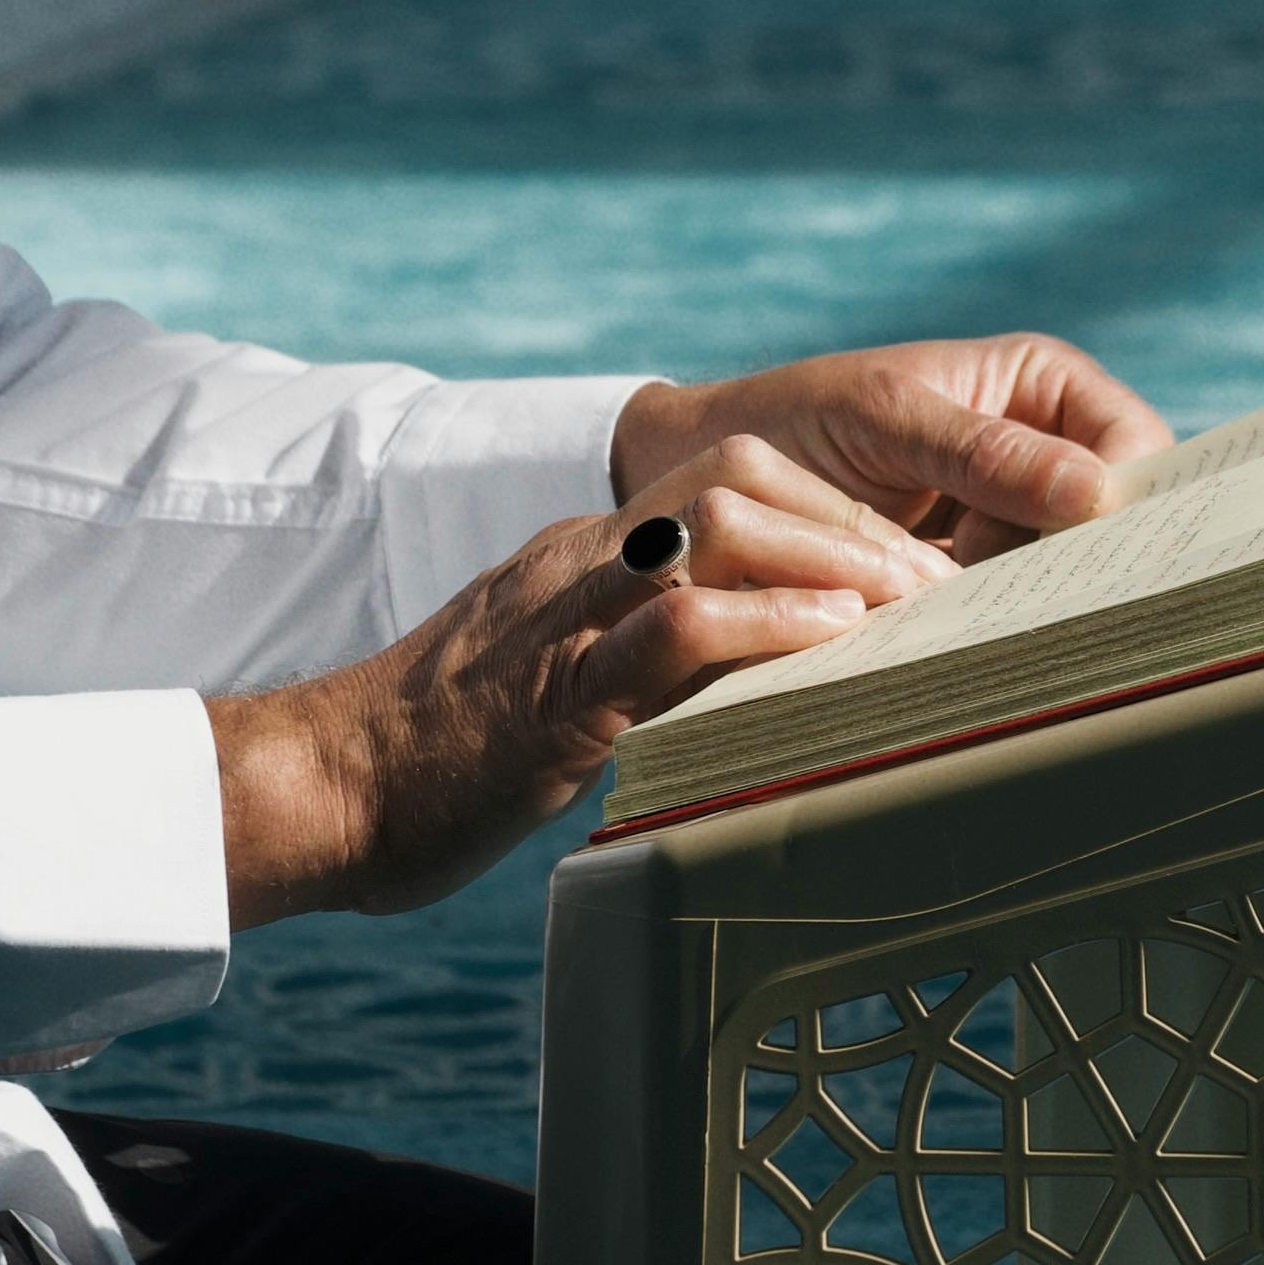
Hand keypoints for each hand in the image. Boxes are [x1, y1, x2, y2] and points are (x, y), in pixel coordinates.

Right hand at [209, 443, 951, 925]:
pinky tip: (831, 640)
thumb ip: (643, 665)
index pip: (732, 477)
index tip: (911, 568)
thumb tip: (750, 688)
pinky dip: (768, 622)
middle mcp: (581, 562)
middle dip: (858, 522)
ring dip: (834, 557)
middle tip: (941, 588)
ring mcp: (566, 618)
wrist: (321, 790)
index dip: (837, 511)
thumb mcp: (561, 685)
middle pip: (743, 474)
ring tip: (908, 606)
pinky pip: (674, 626)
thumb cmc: (439, 758)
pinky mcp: (556, 692)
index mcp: (585, 555)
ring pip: (718, 525)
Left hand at [610, 335, 1171, 564]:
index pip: (1131, 442)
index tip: (1056, 541)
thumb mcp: (885, 421)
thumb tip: (1096, 493)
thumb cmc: (791, 421)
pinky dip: (995, 620)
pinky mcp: (980, 576)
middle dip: (1080, 557)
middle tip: (1016, 588)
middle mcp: (1044, 446)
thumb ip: (985, 453)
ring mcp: (1015, 517)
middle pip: (1115, 514)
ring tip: (971, 608)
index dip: (1115, 497)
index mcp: (1041, 382)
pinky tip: (955, 630)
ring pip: (1071, 567)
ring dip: (1034, 595)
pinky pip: (1017, 602)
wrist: (707, 480)